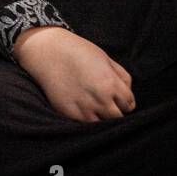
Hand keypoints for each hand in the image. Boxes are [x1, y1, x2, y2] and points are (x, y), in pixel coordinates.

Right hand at [14, 27, 135, 122]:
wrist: (47, 50)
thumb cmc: (78, 51)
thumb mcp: (105, 58)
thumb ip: (122, 77)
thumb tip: (127, 93)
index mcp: (111, 84)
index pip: (129, 104)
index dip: (124, 101)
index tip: (116, 97)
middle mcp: (100, 99)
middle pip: (118, 117)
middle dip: (114, 110)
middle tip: (105, 102)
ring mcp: (83, 107)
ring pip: (102, 124)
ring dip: (100, 117)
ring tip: (93, 106)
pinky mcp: (68, 112)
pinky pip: (83, 124)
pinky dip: (85, 119)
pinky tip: (80, 107)